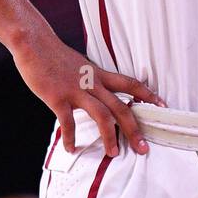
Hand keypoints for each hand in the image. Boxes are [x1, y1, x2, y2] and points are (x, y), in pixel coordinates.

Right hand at [12, 29, 163, 157]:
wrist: (34, 43)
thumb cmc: (55, 56)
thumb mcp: (81, 65)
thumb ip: (91, 79)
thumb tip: (98, 92)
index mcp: (100, 74)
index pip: (130, 84)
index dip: (148, 95)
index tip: (163, 106)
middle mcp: (93, 82)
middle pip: (122, 107)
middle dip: (134, 129)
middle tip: (143, 148)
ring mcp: (76, 90)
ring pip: (102, 116)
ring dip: (110, 137)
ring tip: (113, 154)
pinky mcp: (58, 97)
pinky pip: (68, 122)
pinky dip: (71, 138)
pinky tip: (72, 148)